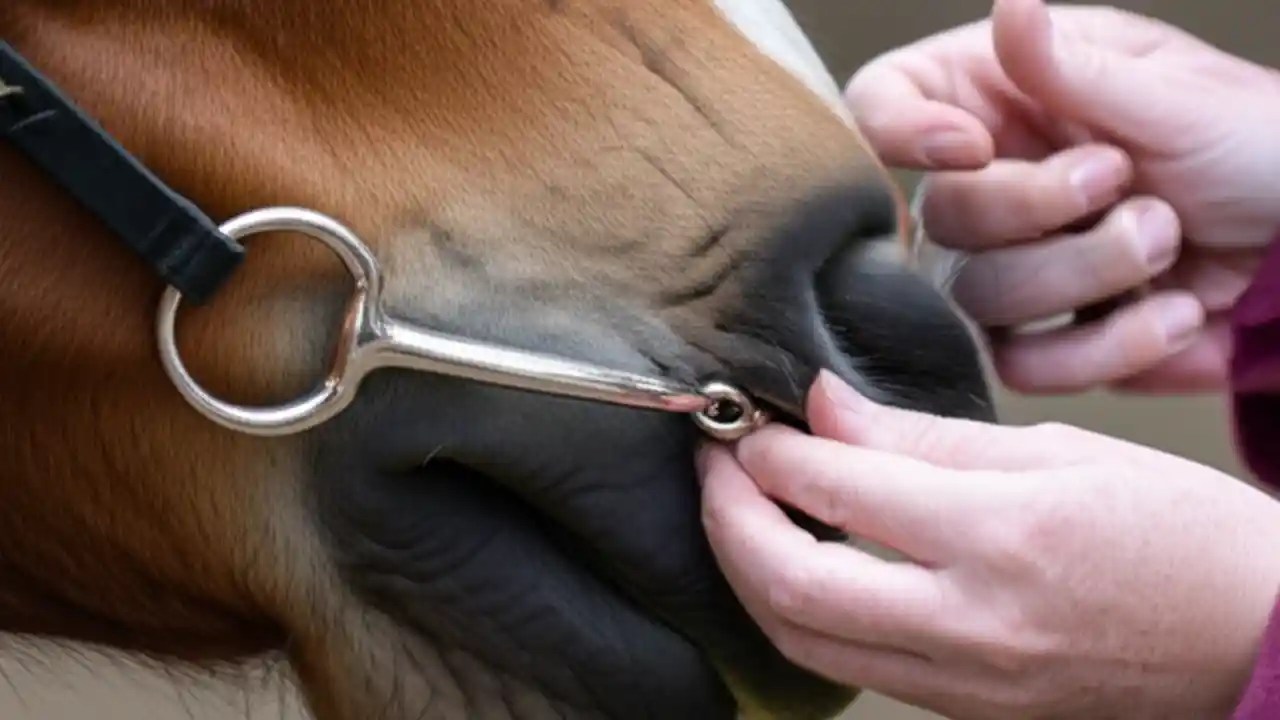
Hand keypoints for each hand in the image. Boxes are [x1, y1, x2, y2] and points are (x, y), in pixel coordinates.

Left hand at [699, 371, 1279, 718]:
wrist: (1255, 643)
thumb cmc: (1180, 534)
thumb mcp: (1061, 451)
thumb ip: (926, 434)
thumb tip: (825, 408)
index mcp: (1003, 535)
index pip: (836, 487)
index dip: (769, 450)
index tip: (747, 422)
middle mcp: (972, 622)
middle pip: (790, 582)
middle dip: (725, 516)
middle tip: (713, 463)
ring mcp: (965, 681)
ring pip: (802, 638)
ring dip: (746, 570)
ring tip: (737, 511)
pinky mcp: (964, 711)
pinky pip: (847, 666)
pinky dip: (799, 612)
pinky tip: (795, 564)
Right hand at [846, 0, 1279, 392]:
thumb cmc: (1257, 145)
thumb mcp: (1174, 96)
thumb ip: (1074, 69)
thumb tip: (1006, 4)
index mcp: (1007, 94)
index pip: (887, 100)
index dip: (898, 129)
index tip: (968, 147)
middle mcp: (995, 178)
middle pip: (936, 216)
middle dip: (1036, 208)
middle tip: (1124, 181)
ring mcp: (1014, 265)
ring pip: (978, 298)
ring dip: (1089, 273)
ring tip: (1169, 237)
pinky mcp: (1047, 340)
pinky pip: (1028, 366)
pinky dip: (1110, 348)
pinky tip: (1177, 311)